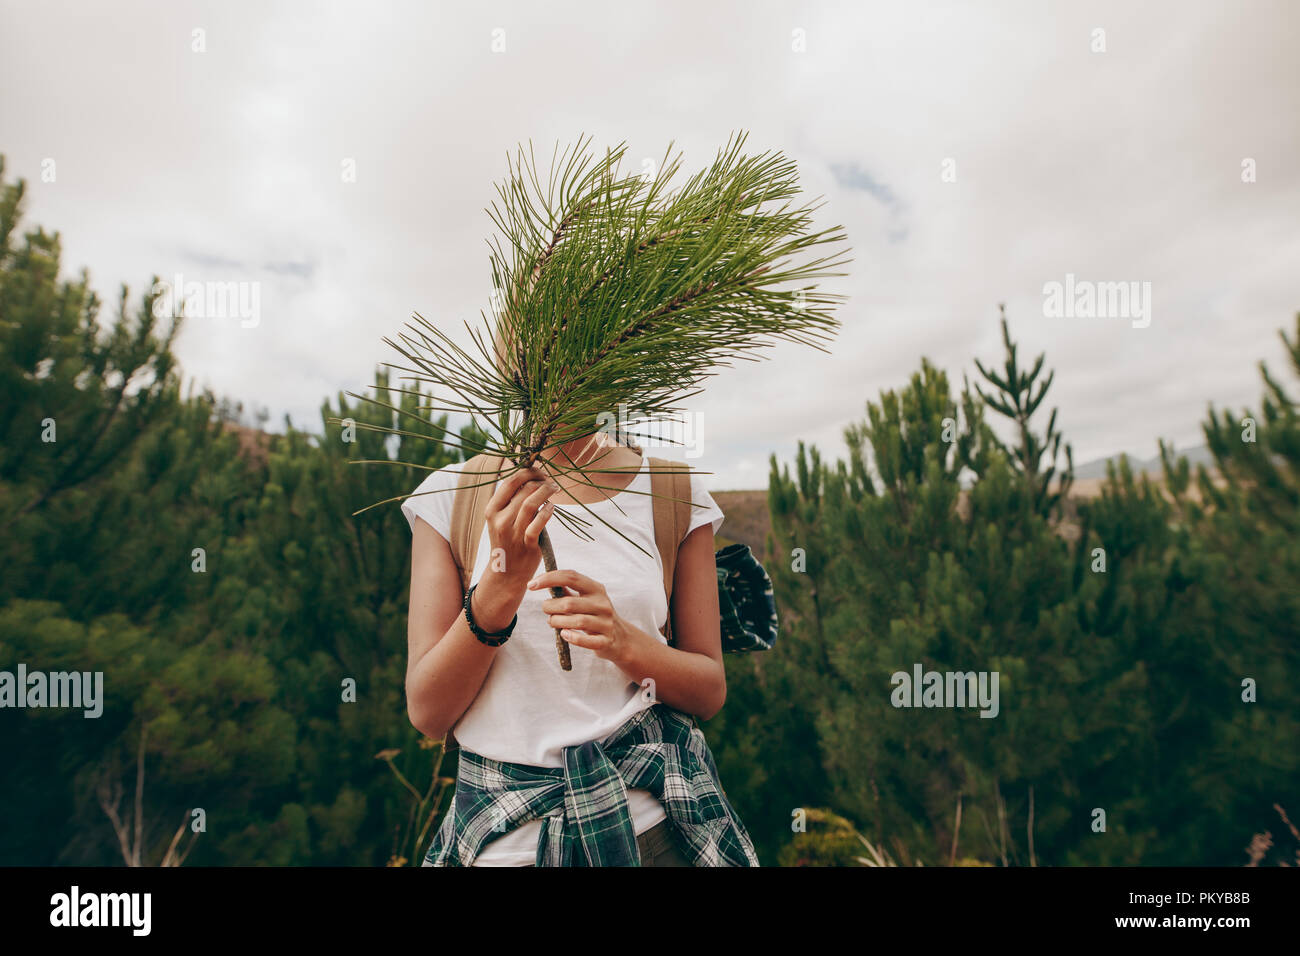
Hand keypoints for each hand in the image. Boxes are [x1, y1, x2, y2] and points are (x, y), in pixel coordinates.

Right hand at [474, 465, 558, 630]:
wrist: (507, 574)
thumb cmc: (508, 542)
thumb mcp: (500, 520)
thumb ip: (511, 501)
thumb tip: (529, 477)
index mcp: (492, 510)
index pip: (509, 482)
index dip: (527, 472)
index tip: (538, 471)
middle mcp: (500, 520)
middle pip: (523, 490)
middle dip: (540, 481)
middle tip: (550, 481)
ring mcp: (513, 532)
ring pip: (530, 503)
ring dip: (546, 492)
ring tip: (554, 488)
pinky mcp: (527, 544)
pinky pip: (539, 523)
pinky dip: (547, 511)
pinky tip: (552, 507)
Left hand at [527, 569, 643, 664]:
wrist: (620, 638)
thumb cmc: (595, 615)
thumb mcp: (586, 598)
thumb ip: (567, 590)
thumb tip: (544, 581)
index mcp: (596, 589)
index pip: (571, 577)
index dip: (549, 578)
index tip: (531, 585)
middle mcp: (602, 604)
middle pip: (569, 603)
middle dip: (550, 607)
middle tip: (546, 610)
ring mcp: (605, 623)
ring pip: (576, 622)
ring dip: (557, 622)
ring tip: (552, 622)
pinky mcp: (605, 640)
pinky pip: (585, 640)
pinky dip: (572, 637)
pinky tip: (564, 634)